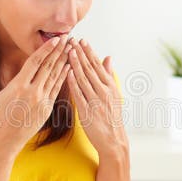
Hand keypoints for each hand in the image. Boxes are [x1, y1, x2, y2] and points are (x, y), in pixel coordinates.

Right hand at [0, 36, 70, 152]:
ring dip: (64, 61)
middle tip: (68, 37)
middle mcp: (32, 92)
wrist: (3, 142)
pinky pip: (57, 90)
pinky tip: (69, 68)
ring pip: (55, 77)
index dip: (46, 49)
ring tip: (72, 49)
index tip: (55, 39)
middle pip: (49, 66)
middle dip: (59, 51)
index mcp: (18, 86)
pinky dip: (64, 77)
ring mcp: (41, 101)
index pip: (35, 62)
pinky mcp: (47, 109)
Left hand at [66, 38, 127, 156]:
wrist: (113, 140)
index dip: (89, 52)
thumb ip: (108, 75)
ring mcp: (96, 101)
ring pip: (84, 79)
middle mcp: (104, 92)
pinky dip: (73, 82)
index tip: (82, 40)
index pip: (97, 65)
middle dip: (80, 53)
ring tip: (69, 51)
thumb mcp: (114, 94)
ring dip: (76, 64)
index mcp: (110, 86)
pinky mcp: (88, 111)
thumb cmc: (111, 116)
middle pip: (90, 69)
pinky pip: (79, 94)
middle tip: (72, 40)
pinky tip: (67, 73)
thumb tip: (108, 57)